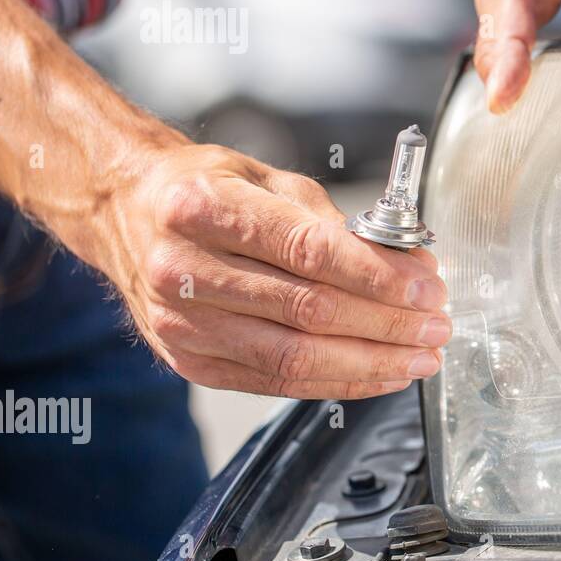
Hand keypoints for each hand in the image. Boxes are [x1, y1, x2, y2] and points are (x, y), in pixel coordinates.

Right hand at [97, 143, 449, 398]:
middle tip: (437, 325)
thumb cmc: (204, 189)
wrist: (124, 211)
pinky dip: (335, 382)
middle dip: (388, 324)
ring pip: (294, 357)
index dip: (378, 276)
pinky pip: (275, 382)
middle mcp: (184, 269)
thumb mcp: (268, 179)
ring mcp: (182, 323)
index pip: (309, 252)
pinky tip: (377, 374)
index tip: (428, 287)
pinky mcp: (189, 361)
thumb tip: (407, 264)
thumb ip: (335, 222)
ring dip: (371, 363)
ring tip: (420, 357)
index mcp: (205, 208)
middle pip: (308, 311)